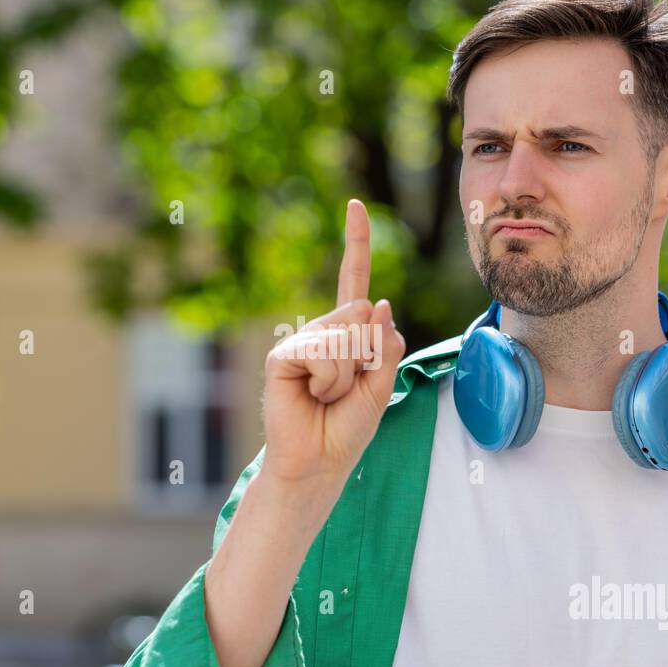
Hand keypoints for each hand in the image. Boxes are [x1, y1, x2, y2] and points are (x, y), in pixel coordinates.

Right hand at [261, 199, 405, 485]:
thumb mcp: (382, 384)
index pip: (354, 280)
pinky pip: (323, 352)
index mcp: (348, 333)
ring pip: (345, 336)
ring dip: (347, 375)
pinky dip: (328, 380)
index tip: (356, 205)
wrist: (319, 461)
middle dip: (367, 357)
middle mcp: (323, 330)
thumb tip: (376, 303)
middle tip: (347, 391)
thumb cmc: (347, 427)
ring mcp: (301, 340)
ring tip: (327, 397)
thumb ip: (384, 344)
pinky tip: (312, 396)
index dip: (356, 243)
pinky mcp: (283, 355)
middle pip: (362, 315)